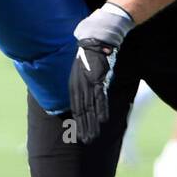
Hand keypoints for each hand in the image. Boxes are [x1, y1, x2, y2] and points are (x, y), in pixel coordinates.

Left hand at [69, 3, 134, 143]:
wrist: (97, 36)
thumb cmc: (90, 50)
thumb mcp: (83, 67)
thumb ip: (84, 80)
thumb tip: (88, 89)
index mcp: (74, 82)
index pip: (75, 105)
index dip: (77, 120)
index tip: (78, 133)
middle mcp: (79, 84)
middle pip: (81, 109)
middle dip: (83, 126)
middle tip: (84, 140)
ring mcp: (89, 82)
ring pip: (89, 107)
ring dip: (91, 123)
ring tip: (92, 136)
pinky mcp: (99, 78)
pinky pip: (100, 97)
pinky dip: (102, 109)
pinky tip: (102, 121)